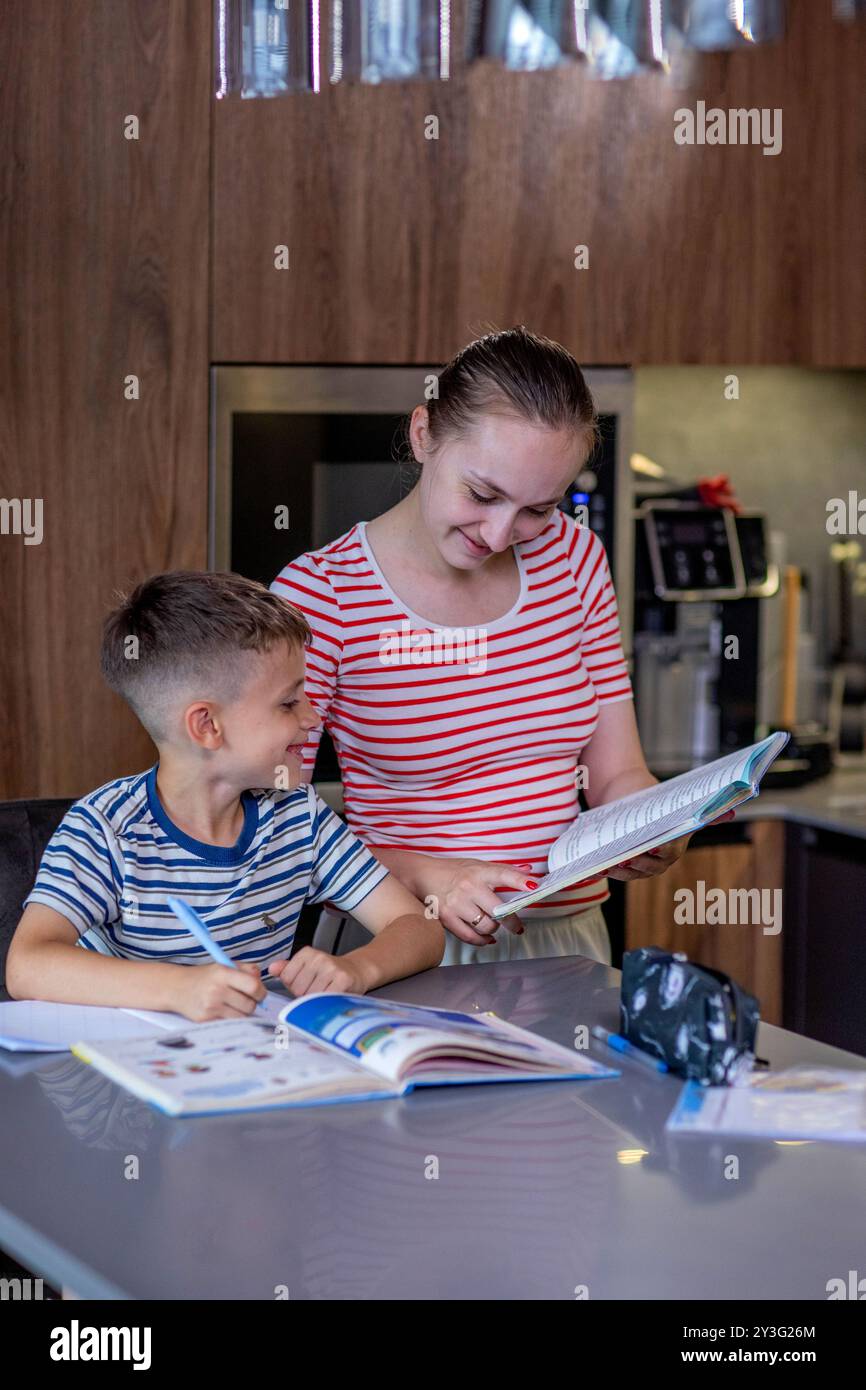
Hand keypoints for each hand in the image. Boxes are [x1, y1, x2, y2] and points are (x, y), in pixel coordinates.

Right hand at [173, 962, 266, 1021]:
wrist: (177, 988)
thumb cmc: (206, 977)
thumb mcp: (225, 965)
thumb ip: (247, 970)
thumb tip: (261, 983)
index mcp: (223, 973)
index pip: (253, 986)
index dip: (261, 991)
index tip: (259, 992)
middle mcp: (216, 990)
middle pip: (250, 1005)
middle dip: (252, 1003)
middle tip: (245, 999)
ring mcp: (210, 1006)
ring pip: (242, 1017)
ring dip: (242, 1012)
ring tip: (233, 1004)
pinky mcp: (206, 1020)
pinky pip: (230, 1023)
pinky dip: (231, 1019)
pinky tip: (223, 1010)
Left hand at [268, 947, 371, 995]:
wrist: (357, 971)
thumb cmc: (329, 972)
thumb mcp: (307, 966)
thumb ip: (288, 969)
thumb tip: (271, 969)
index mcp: (306, 953)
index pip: (286, 978)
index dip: (294, 986)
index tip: (306, 983)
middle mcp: (318, 958)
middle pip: (297, 988)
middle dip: (305, 995)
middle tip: (318, 989)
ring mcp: (331, 968)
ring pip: (310, 996)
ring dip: (316, 1000)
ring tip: (325, 992)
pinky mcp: (343, 979)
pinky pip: (325, 999)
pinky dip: (326, 1003)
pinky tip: (332, 996)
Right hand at [422, 857, 533, 945]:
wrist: (421, 875)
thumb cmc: (453, 870)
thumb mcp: (478, 865)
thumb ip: (503, 870)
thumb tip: (529, 871)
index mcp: (479, 872)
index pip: (504, 874)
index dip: (520, 881)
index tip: (535, 886)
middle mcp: (468, 887)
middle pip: (498, 910)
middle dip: (512, 922)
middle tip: (518, 927)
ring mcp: (457, 904)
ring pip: (486, 926)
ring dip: (494, 930)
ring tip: (494, 926)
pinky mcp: (446, 918)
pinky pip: (469, 936)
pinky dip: (482, 941)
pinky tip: (487, 939)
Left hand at [605, 810, 736, 881]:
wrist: (627, 792)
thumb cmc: (652, 799)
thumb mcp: (675, 802)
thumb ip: (704, 812)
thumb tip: (731, 812)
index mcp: (675, 844)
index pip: (669, 851)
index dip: (661, 852)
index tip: (653, 848)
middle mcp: (660, 860)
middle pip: (648, 867)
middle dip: (636, 864)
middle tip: (624, 858)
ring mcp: (640, 865)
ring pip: (630, 873)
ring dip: (617, 871)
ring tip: (605, 864)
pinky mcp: (621, 864)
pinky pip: (613, 872)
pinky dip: (603, 871)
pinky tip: (592, 869)